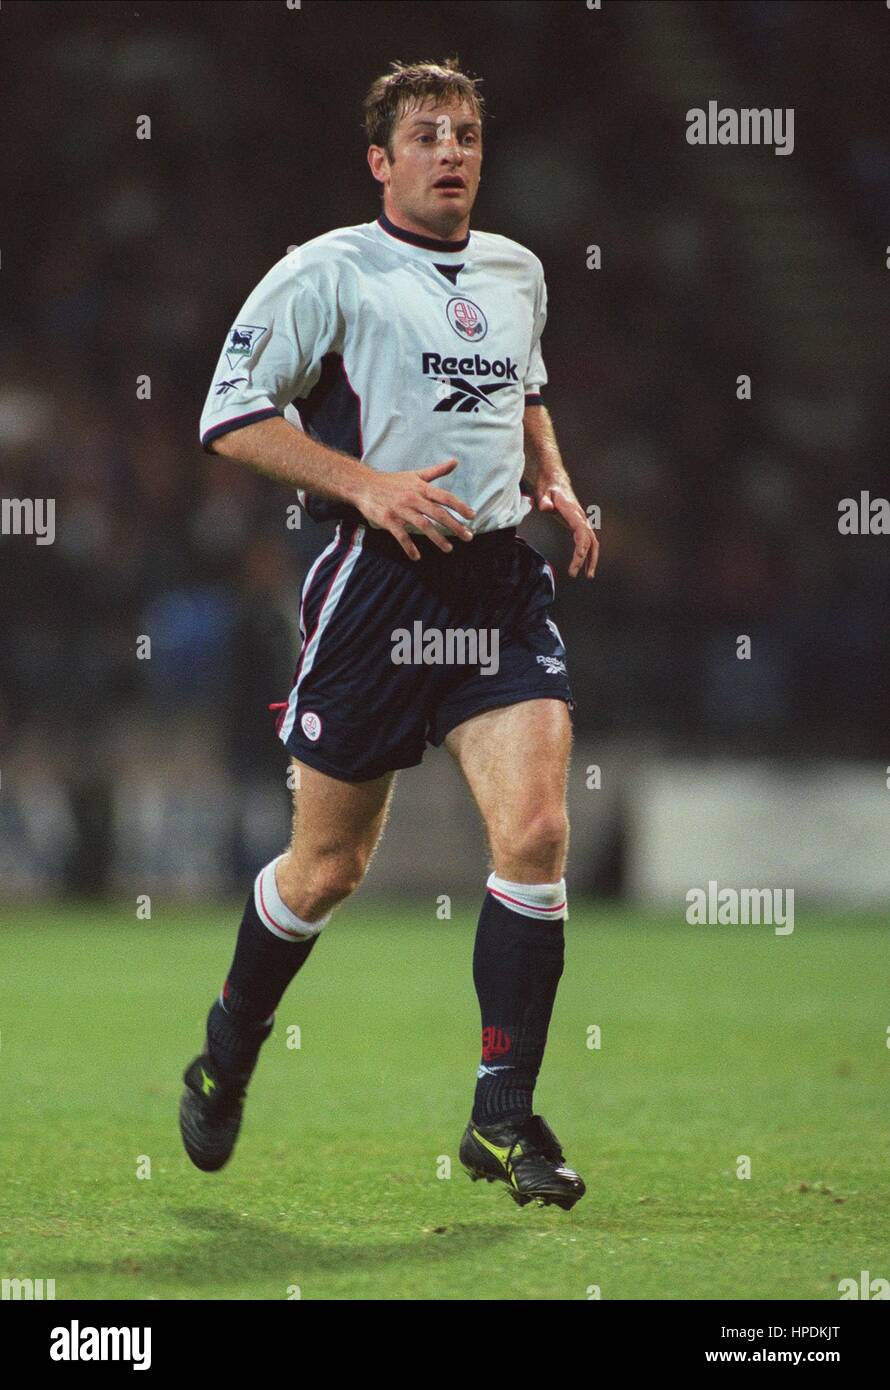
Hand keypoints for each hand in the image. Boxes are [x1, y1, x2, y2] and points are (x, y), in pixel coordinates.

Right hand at [354, 459, 474, 560]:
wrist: (364, 485)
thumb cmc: (392, 481)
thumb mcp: (415, 474)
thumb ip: (437, 471)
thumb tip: (455, 462)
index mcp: (421, 487)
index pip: (445, 497)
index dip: (460, 506)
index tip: (472, 516)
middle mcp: (413, 498)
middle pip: (438, 513)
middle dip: (455, 526)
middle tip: (468, 537)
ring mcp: (401, 510)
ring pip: (423, 525)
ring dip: (437, 538)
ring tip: (449, 549)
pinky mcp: (388, 520)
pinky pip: (401, 536)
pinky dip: (409, 547)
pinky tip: (417, 556)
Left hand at [537, 484, 598, 577]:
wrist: (554, 480)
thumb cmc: (548, 487)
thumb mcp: (543, 492)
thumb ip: (545, 500)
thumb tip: (546, 508)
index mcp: (573, 511)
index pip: (581, 530)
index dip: (582, 545)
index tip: (579, 558)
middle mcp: (581, 517)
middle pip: (589, 540)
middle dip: (586, 558)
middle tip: (576, 574)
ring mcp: (582, 521)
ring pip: (592, 542)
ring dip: (592, 559)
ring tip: (588, 576)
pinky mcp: (579, 525)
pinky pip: (587, 541)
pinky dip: (588, 554)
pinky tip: (583, 566)